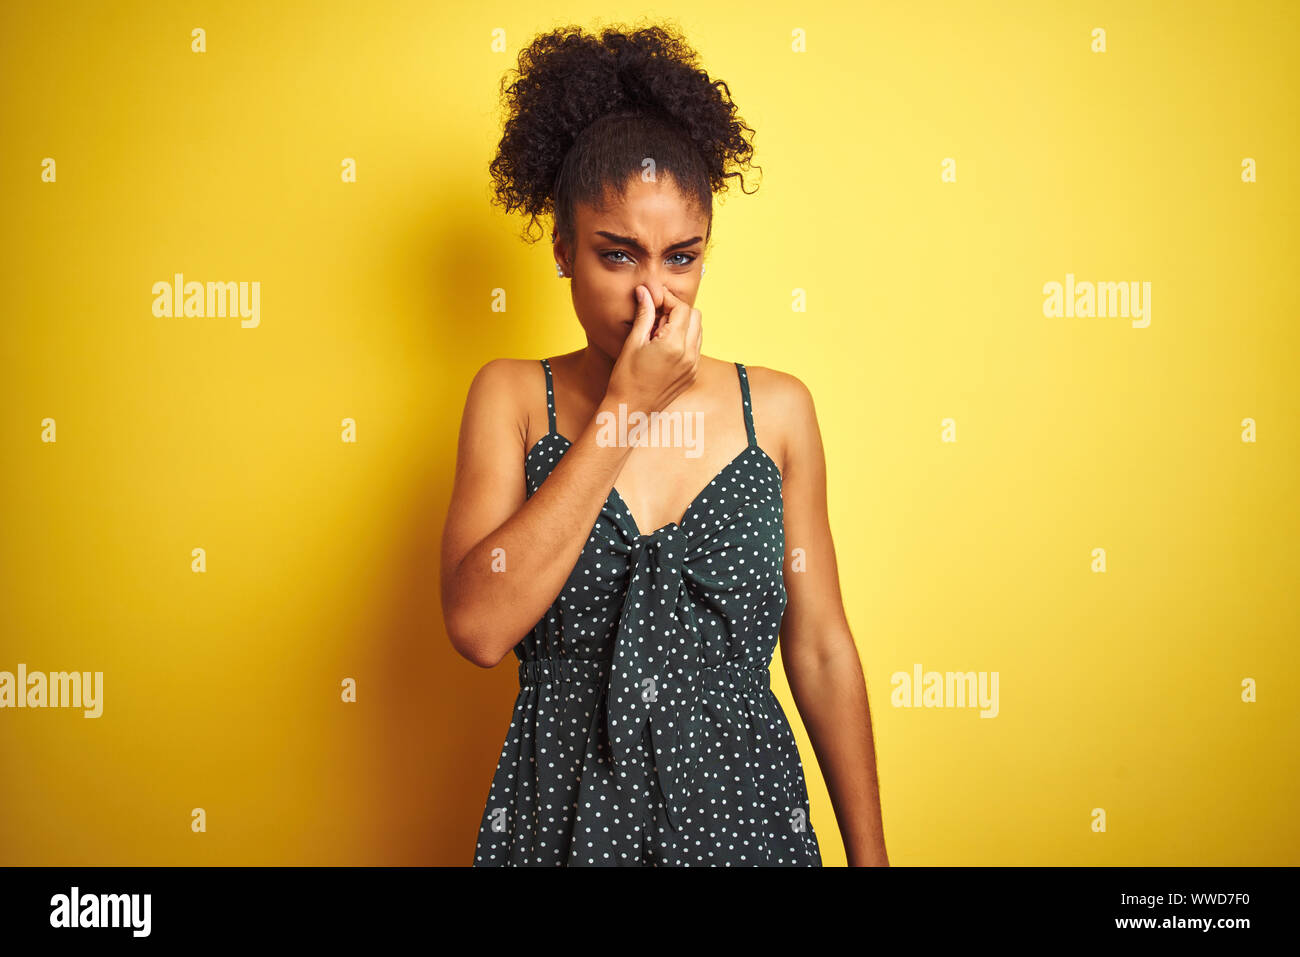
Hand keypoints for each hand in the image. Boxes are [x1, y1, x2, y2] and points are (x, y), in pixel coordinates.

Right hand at [607, 284, 701, 413]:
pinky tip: (664, 346)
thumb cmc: (626, 379)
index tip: (653, 300)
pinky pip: (695, 348)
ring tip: (659, 332)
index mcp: (674, 345)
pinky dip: (684, 340)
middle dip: (678, 310)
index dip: (668, 300)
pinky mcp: (692, 374)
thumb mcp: (633, 342)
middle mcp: (689, 355)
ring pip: (698, 331)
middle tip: (656, 315)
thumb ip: (644, 314)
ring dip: (683, 324)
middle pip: (695, 316)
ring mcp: (693, 366)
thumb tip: (645, 291)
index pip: (682, 308)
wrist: (630, 409)